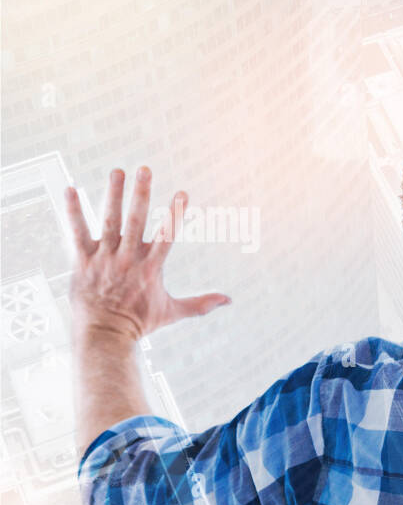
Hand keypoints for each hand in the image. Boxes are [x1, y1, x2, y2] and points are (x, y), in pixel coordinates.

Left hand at [66, 166, 231, 340]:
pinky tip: (71, 190)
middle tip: (145, 170)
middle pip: (136, 221)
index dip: (175, 215)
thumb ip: (201, 303)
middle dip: (141, 194)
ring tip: (117, 171)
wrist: (104, 334)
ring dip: (113, 195)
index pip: (166, 237)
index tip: (182, 194)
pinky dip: (73, 211)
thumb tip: (229, 300)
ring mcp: (104, 258)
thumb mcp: (173, 312)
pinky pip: (76, 232)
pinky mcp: (83, 260)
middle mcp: (128, 259)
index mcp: (151, 269)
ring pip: (109, 221)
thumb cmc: (140, 323)